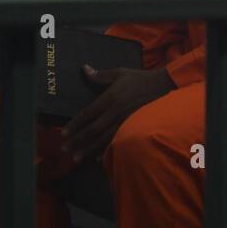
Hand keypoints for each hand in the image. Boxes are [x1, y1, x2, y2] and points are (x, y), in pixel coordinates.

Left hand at [61, 66, 175, 163]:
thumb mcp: (120, 73)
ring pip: (103, 138)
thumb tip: (85, 69)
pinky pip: (117, 141)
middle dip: (77, 140)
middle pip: (92, 130)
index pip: (88, 113)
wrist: (163, 87)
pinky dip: (106, 150)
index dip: (75, 124)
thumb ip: (101, 75)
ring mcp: (124, 122)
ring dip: (88, 149)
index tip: (63, 133)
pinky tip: (97, 158)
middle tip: (64, 149)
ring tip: (76, 158)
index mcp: (110, 98)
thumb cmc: (140, 79)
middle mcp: (115, 112)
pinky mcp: (132, 127)